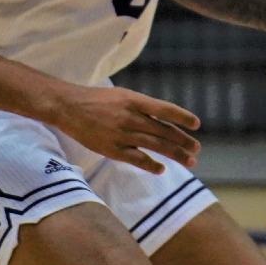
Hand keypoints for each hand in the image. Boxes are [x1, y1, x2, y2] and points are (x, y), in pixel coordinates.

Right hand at [52, 85, 200, 174]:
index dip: (182, 117)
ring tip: (190, 161)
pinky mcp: (112, 149)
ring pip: (155, 146)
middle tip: (197, 149)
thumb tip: (165, 119)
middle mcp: (130, 116)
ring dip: (175, 154)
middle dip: (183, 141)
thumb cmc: (98, 100)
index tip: (196, 124)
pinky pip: (137, 159)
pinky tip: (162, 169)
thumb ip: (142, 107)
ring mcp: (121, 134)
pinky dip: (151, 165)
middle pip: (163, 131)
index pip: (164, 109)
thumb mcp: (122, 96)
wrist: (68, 107)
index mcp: (133, 100)